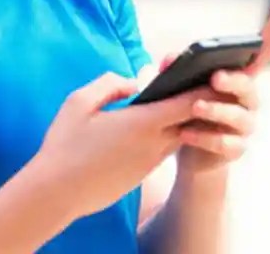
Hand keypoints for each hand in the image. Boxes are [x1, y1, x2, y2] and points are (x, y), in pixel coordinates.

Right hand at [31, 72, 201, 217]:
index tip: (212, 76)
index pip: (188, 104)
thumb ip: (110, 84)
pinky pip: (163, 150)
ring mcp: (150, 162)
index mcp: (143, 123)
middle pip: (191, 121)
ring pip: (178, 137)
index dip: (204, 89)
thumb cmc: (66, 145)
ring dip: (183, 122)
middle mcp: (154, 144)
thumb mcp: (80, 102)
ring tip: (179, 103)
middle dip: (199, 104)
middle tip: (201, 86)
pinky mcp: (142, 175)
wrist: (57, 192)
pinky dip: (168, 136)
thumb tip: (134, 82)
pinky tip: (155, 127)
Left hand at [172, 0, 269, 176]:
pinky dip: (204, 137)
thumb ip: (175, 69)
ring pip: (238, 116)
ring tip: (194, 106)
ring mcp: (246, 125)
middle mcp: (250, 98)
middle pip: (249, 84)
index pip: (266, 47)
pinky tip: (185, 133)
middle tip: (214, 77)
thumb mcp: (179, 86)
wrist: (190, 154)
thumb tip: (169, 61)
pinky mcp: (237, 149)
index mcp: (241, 75)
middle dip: (233, 80)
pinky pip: (225, 143)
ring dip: (216, 109)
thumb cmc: (187, 109)